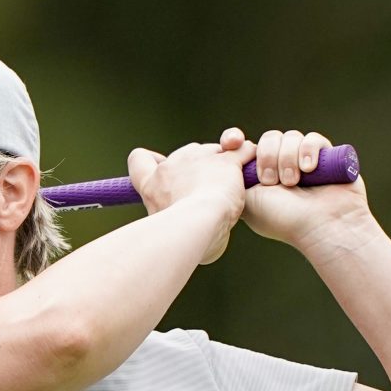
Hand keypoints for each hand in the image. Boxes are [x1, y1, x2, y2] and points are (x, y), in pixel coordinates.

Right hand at [126, 134, 248, 263]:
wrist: (196, 225)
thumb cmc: (180, 239)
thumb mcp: (168, 231)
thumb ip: (177, 224)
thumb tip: (192, 237)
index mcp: (151, 185)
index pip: (140, 159)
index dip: (150, 161)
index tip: (162, 170)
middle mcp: (172, 165)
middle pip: (186, 154)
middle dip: (199, 167)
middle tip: (210, 192)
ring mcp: (199, 158)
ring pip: (215, 151)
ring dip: (223, 165)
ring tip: (231, 189)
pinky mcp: (226, 162)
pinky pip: (241, 150)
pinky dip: (247, 157)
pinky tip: (250, 172)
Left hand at [240, 126, 371, 247]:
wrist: (321, 226)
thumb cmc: (283, 218)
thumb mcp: (246, 200)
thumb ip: (235, 179)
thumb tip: (231, 159)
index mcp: (262, 174)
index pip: (248, 146)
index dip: (237, 141)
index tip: (231, 143)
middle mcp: (283, 165)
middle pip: (269, 138)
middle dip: (267, 156)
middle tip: (271, 181)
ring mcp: (306, 160)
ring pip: (291, 137)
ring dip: (287, 158)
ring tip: (292, 182)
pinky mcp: (328, 157)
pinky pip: (313, 138)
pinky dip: (308, 150)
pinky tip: (308, 169)